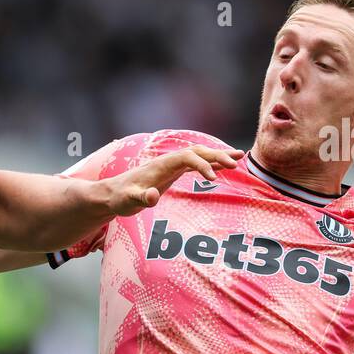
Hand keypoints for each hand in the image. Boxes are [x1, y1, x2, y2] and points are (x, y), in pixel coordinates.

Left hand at [103, 145, 242, 215]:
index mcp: (160, 165)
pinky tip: (225, 167)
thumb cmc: (120, 198)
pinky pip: (195, 163)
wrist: (113, 194)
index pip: (186, 158)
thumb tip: (152, 197)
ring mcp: (171, 165)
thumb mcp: (128, 201)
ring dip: (218, 156)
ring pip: (198, 155)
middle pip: (196, 152)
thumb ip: (140, 198)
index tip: (213, 179)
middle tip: (236, 163)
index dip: (201, 165)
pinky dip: (211, 164)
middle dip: (216, 156)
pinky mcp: (173, 172)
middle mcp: (167, 161)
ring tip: (240, 157)